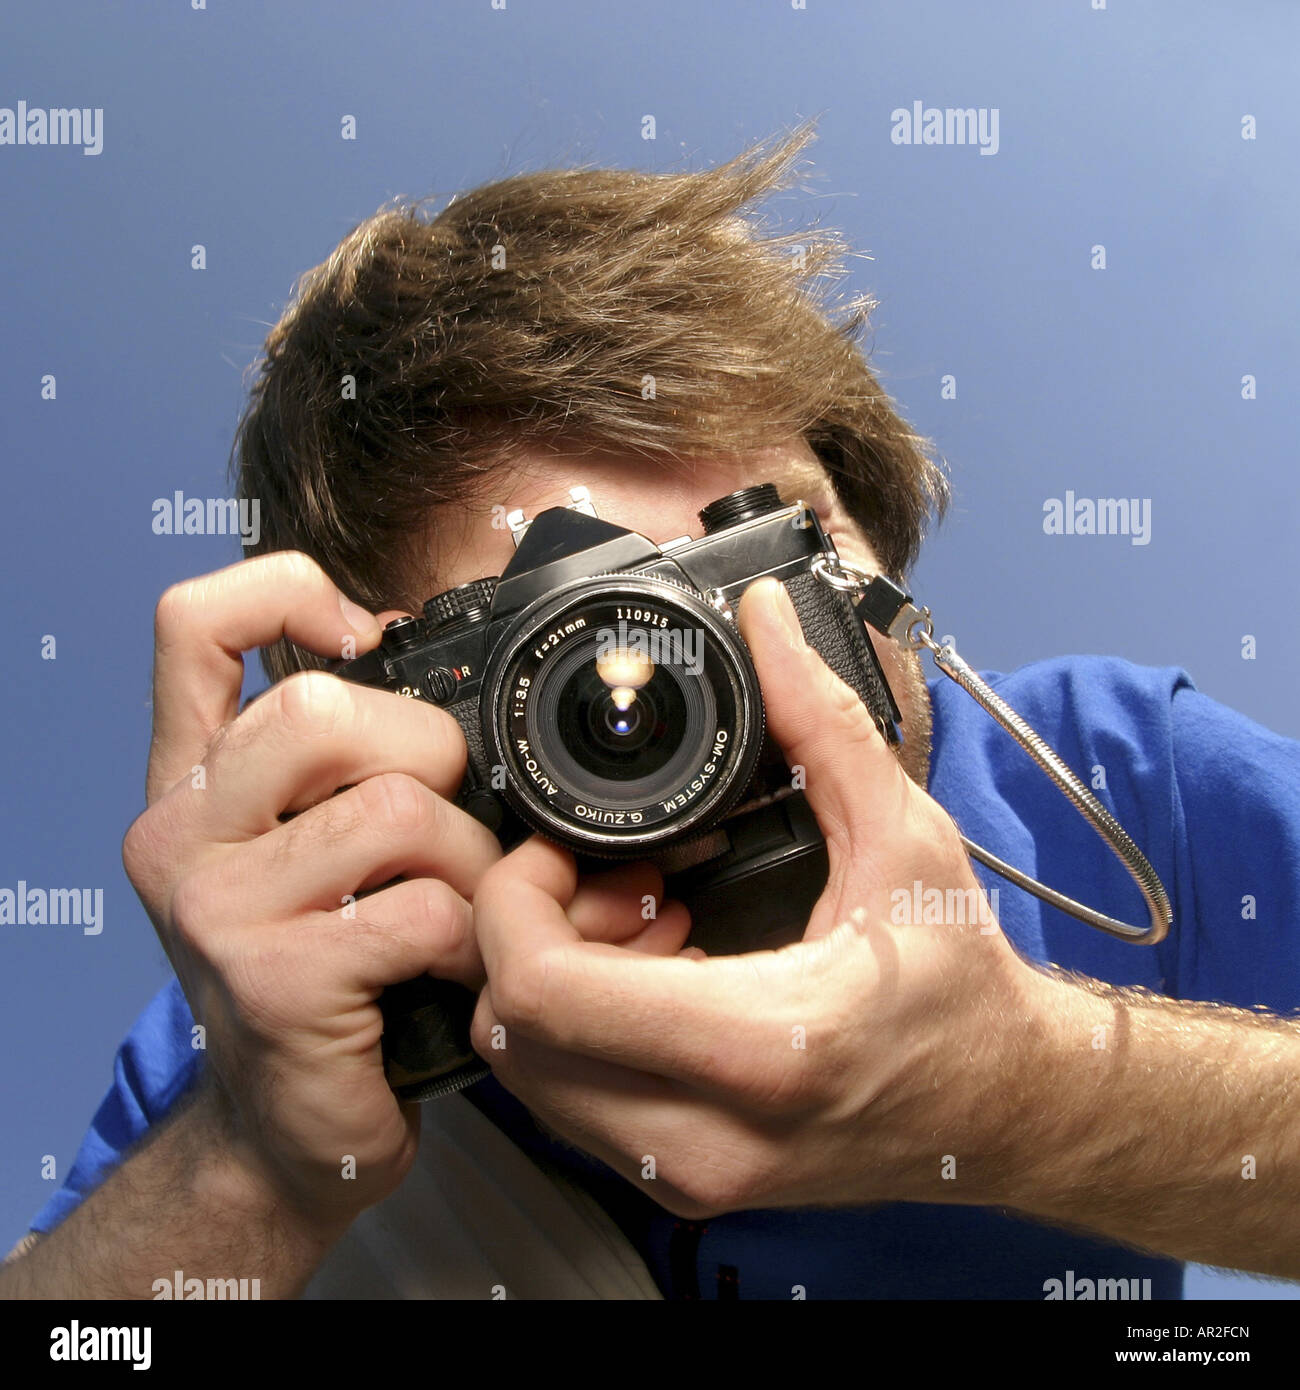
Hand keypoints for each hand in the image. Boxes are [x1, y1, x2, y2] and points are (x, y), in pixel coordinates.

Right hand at [122, 554, 681, 1228]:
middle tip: (448, 824)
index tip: (365, 633)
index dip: (287, 591)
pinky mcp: (275, 979)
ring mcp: (217, 906)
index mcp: (193, 782)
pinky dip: (472, 937)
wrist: (290, 1135)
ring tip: (462, 908)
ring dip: (469, 859)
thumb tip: (421, 654)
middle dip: (431, 753)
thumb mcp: (313, 855)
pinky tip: (453, 969)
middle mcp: (181, 831)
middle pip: (322, 705)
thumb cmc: (328, 981)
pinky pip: (424, 909)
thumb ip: (340, 763)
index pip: (194, 624)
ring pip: (396, 807)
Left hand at [470, 577, 1048, 1217]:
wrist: (1005, 1110)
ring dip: (548, 981)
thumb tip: (765, 621)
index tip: (567, 852)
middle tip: (605, 880)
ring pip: (523, 1074)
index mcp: (760, 1043)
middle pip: (509, 1032)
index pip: (542, 991)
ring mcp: (689, 1170)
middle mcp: (707, 1131)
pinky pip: (566, 1101)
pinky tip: (647, 970)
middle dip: (526, 934)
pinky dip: (576, 1027)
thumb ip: (819, 720)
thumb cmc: (963, 986)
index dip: (518, 901)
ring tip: (634, 921)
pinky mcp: (682, 1179)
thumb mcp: (902, 837)